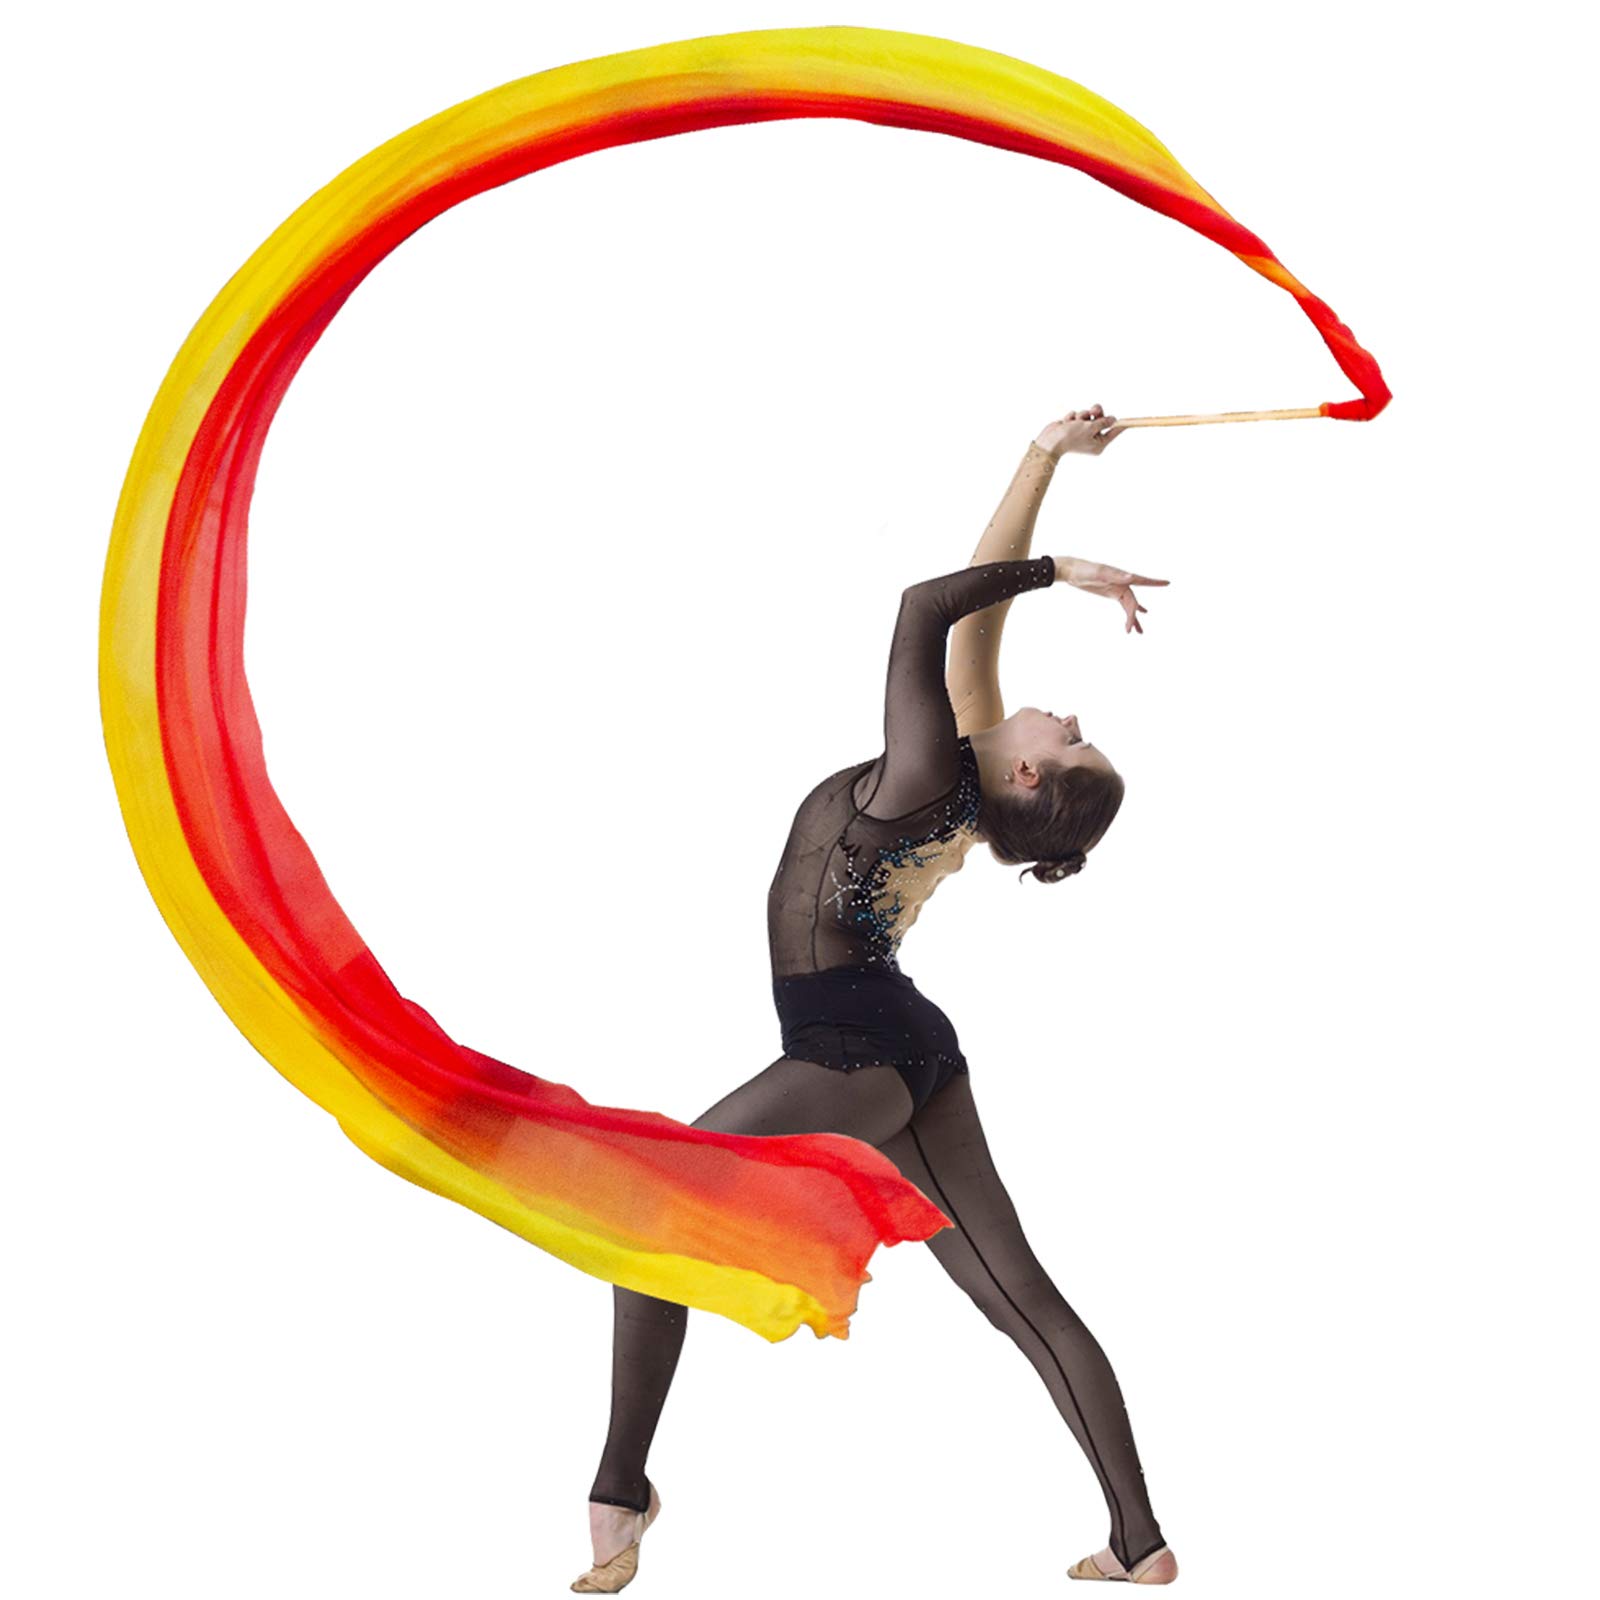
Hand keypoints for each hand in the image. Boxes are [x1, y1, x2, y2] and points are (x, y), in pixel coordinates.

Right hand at [1035, 404, 1122, 458]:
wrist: (1050, 440)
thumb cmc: (1071, 437)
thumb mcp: (1091, 427)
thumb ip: (1103, 421)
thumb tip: (1113, 419)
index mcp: (1099, 444)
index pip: (1113, 432)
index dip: (1120, 424)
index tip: (1129, 420)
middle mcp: (1092, 439)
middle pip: (1102, 421)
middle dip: (1097, 413)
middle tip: (1094, 409)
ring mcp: (1082, 433)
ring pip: (1089, 416)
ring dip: (1083, 415)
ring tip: (1076, 420)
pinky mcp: (1073, 428)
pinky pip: (1079, 417)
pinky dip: (1073, 417)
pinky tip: (1067, 422)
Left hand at [1053, 557, 1168, 633]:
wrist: (1072, 571)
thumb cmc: (1085, 570)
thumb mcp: (1099, 573)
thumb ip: (1116, 575)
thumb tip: (1131, 576)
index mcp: (1122, 576)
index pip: (1142, 580)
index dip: (1155, 582)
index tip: (1168, 583)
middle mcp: (1123, 582)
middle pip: (1133, 602)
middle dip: (1134, 616)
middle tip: (1133, 630)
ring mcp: (1118, 588)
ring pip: (1130, 605)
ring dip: (1134, 618)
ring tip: (1140, 632)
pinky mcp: (1111, 593)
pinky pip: (1124, 605)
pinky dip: (1128, 612)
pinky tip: (1133, 620)